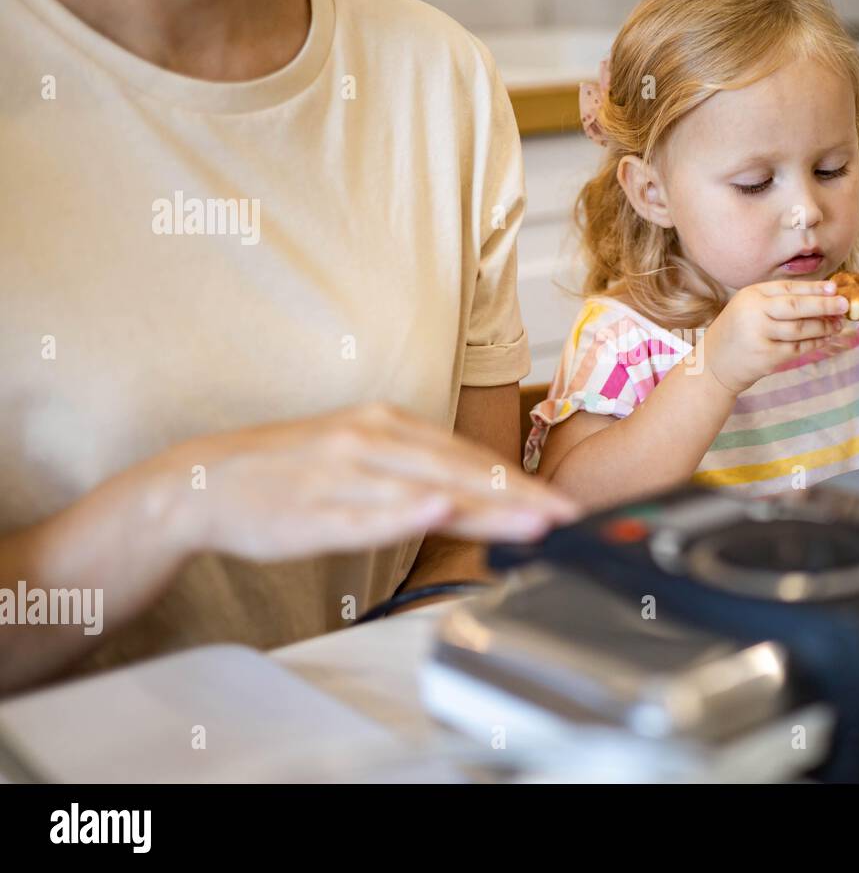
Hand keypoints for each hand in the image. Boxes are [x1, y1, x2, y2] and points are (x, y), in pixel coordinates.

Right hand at [151, 402, 580, 560]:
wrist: (204, 481)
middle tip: (565, 517)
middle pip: (459, 470)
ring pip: (425, 489)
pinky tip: (438, 511)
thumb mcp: (359, 455)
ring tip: (531, 522)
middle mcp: (370, 439)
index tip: (560, 504)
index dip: (518, 483)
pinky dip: (404, 513)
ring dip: (483, 506)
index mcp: (385, 425)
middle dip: (519, 497)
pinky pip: (366, 514)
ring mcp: (342, 473)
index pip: (467, 456)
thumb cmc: (290, 473)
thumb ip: (414, 469)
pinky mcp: (313, 509)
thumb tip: (472, 492)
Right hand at [700, 280, 847, 393]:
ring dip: (823, 327)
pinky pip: (798, 348)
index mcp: (751, 295)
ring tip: (838, 324)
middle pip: (797, 306)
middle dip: (824, 306)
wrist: (713, 365)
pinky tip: (825, 338)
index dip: (814, 288)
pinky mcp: (766, 357)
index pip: (788, 288)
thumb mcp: (749, 308)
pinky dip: (815, 343)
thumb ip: (776, 301)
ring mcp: (759, 335)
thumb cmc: (737, 334)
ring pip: (801, 329)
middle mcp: (754, 312)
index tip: (835, 289)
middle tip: (845, 305)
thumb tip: (819, 297)